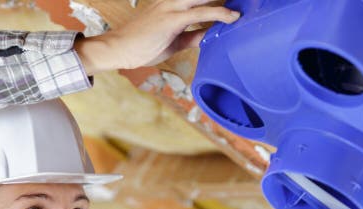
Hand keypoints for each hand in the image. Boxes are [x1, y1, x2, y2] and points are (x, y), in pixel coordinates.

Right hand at [74, 0, 240, 74]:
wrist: (120, 49)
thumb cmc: (143, 45)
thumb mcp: (174, 41)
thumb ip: (192, 36)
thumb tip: (209, 36)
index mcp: (172, 2)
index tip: (232, 1)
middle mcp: (173, 0)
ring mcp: (172, 7)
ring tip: (242, 2)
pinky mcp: (173, 19)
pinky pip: (201, 12)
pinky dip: (219, 13)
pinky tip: (232, 17)